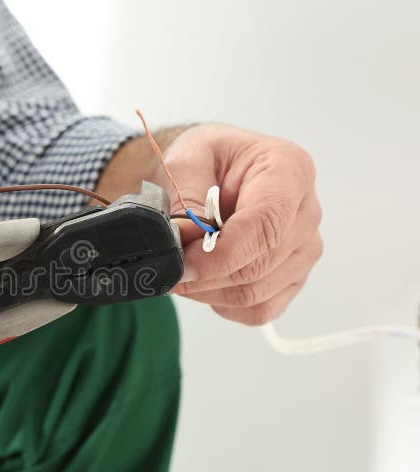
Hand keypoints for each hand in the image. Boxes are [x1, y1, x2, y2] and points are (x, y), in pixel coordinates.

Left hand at [160, 124, 322, 324]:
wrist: (210, 169)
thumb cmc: (205, 159)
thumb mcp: (186, 160)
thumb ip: (186, 197)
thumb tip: (186, 238)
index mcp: (289, 170)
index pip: (266, 224)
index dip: (223, 252)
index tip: (184, 262)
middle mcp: (306, 212)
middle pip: (261, 264)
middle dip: (207, 275)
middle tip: (168, 268)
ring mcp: (303, 248)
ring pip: (257, 292)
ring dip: (209, 290)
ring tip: (180, 271)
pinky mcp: (291, 277)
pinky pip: (260, 309)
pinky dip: (224, 304)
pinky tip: (205, 282)